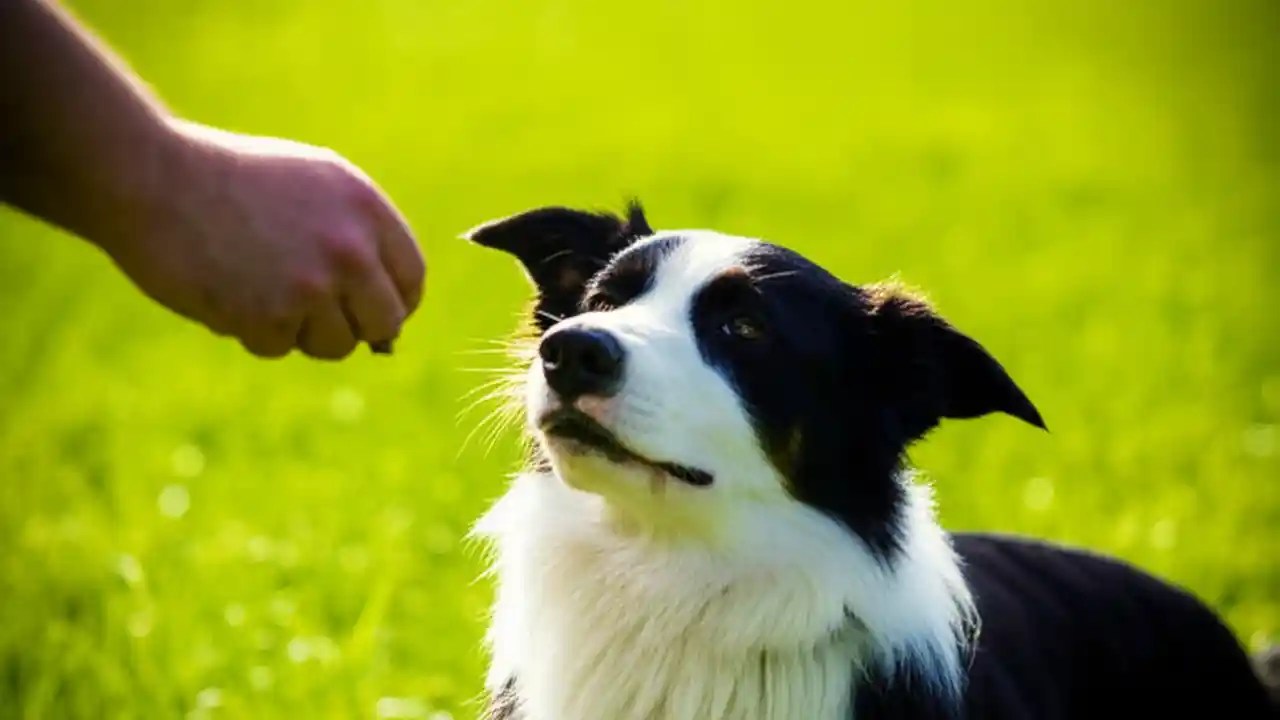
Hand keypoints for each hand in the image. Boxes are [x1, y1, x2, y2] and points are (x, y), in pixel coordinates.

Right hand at [101, 120, 425, 359]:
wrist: (155, 178)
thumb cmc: (232, 182)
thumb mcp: (314, 187)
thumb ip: (359, 241)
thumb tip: (389, 327)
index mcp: (366, 209)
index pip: (411, 279)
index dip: (392, 301)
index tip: (368, 309)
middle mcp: (350, 248)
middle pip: (385, 321)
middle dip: (356, 327)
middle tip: (318, 315)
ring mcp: (312, 285)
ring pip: (336, 344)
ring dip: (301, 332)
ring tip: (261, 288)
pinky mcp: (270, 316)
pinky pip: (280, 348)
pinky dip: (253, 331)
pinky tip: (229, 290)